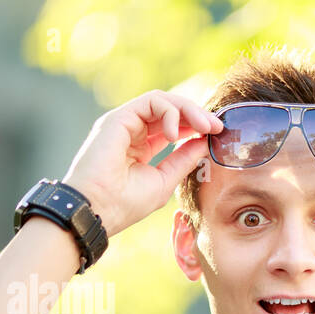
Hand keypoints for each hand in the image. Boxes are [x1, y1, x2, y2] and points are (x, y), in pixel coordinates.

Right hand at [60, 89, 222, 237]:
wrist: (96, 210)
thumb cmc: (124, 203)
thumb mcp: (164, 180)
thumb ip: (183, 160)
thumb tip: (204, 143)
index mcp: (140, 146)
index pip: (172, 126)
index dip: (195, 126)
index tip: (218, 134)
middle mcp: (131, 131)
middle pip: (169, 110)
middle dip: (197, 115)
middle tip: (217, 126)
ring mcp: (124, 123)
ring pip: (161, 101)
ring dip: (188, 110)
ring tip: (204, 127)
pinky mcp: (118, 118)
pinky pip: (151, 102)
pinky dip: (170, 112)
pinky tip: (176, 134)